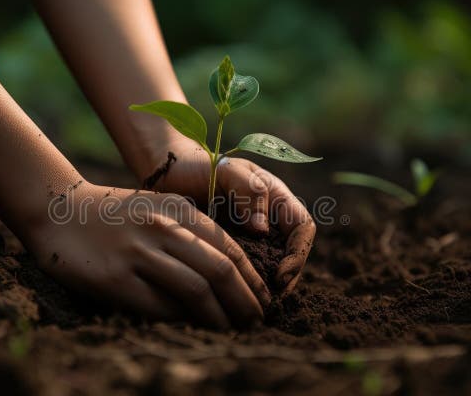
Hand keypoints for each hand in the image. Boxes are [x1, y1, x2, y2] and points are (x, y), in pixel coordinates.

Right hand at [24, 182, 270, 327]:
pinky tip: (194, 328)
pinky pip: (159, 305)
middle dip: (246, 301)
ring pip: (196, 290)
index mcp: (177, 209)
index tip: (264, 299)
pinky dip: (183, 320)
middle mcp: (162, 228)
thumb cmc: (115, 215)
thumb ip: (191, 231)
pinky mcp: (115, 278)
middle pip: (220, 270)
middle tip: (257, 321)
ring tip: (234, 330)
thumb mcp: (158, 207)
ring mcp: (138, 253)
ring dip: (221, 316)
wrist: (58, 210)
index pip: (229, 248)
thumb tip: (229, 273)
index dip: (252, 278)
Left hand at [151, 141, 316, 292]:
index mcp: (276, 198)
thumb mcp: (225, 170)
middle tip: (266, 300)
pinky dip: (244, 286)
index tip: (280, 275)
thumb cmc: (198, 166)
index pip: (302, 228)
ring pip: (270, 268)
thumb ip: (248, 190)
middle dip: (285, 279)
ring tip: (251, 304)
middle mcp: (269, 221)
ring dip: (265, 287)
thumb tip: (262, 230)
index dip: (298, 253)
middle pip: (291, 255)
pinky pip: (246, 273)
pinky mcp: (232, 253)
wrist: (168, 175)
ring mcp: (251, 239)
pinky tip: (231, 298)